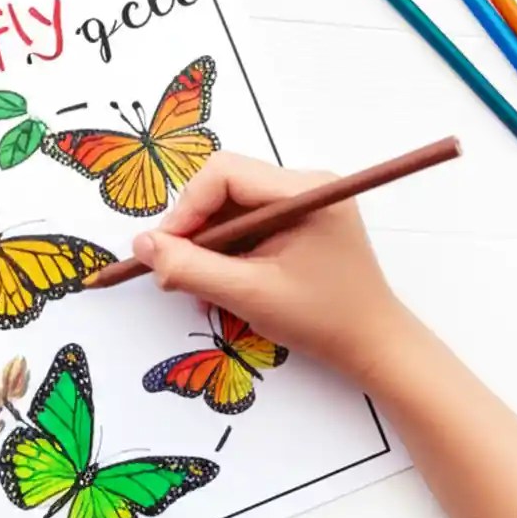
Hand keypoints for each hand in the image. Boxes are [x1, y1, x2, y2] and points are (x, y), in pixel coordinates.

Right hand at [131, 151, 410, 381]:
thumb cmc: (321, 320)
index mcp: (303, 192)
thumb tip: (142, 246)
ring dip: (208, 246)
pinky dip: (228, 251)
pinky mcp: (300, 220)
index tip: (165, 250)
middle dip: (195, 230)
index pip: (224, 172)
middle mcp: (305, 185)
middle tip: (176, 272)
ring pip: (232, 207)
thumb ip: (190, 268)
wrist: (374, 345)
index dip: (186, 208)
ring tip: (201, 288)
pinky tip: (224, 284)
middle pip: (225, 187)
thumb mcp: (248, 295)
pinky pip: (248, 222)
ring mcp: (304, 201)